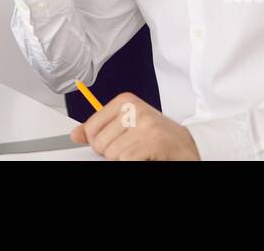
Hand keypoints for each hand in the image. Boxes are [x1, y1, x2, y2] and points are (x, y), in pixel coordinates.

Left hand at [71, 93, 200, 160]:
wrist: (188, 145)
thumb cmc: (157, 136)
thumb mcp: (127, 126)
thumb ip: (101, 129)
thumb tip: (75, 135)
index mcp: (125, 101)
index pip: (92, 127)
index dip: (99, 142)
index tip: (112, 143)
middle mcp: (134, 108)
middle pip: (101, 142)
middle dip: (113, 153)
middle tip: (132, 149)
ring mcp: (144, 123)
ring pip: (113, 154)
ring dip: (125, 159)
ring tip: (140, 152)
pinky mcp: (153, 140)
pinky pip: (126, 159)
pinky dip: (132, 162)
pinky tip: (146, 156)